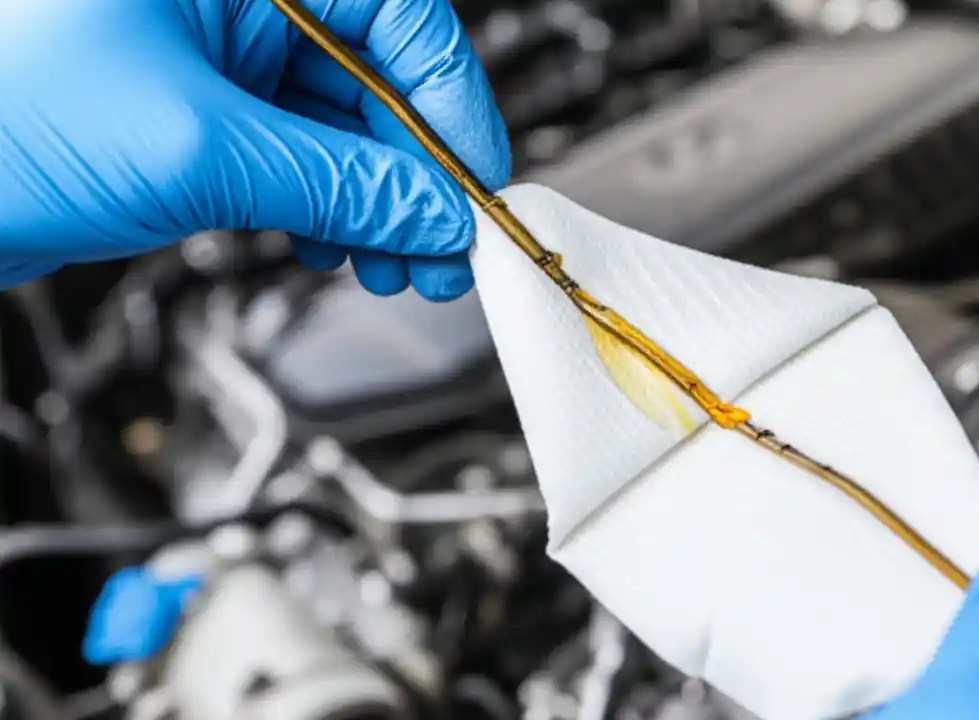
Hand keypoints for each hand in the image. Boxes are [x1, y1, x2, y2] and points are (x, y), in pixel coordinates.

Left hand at [0, 0, 509, 298]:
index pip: (396, 13)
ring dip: (375, 203)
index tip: (474, 184)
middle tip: (442, 250)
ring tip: (391, 266)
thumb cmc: (0, 119)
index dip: (450, 102)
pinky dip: (325, 209)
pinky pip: (296, 156)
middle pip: (375, 77)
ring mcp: (215, 55)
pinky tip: (332, 249)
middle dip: (413, 173)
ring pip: (340, 126)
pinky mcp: (200, 115)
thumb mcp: (199, 150)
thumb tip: (435, 211)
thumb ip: (340, 183)